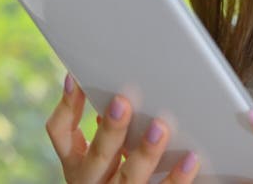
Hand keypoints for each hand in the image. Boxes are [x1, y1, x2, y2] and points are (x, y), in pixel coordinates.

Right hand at [46, 73, 199, 182]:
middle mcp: (92, 182)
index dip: (66, 106)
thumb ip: (108, 132)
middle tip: (122, 102)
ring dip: (145, 152)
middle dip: (111, 129)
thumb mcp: (100, 158)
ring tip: (160, 128)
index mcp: (77, 164)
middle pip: (98, 155)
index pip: (60, 132)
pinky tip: (191, 158)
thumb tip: (120, 96)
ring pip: (128, 177)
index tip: (77, 79)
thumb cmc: (115, 176)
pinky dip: (177, 177)